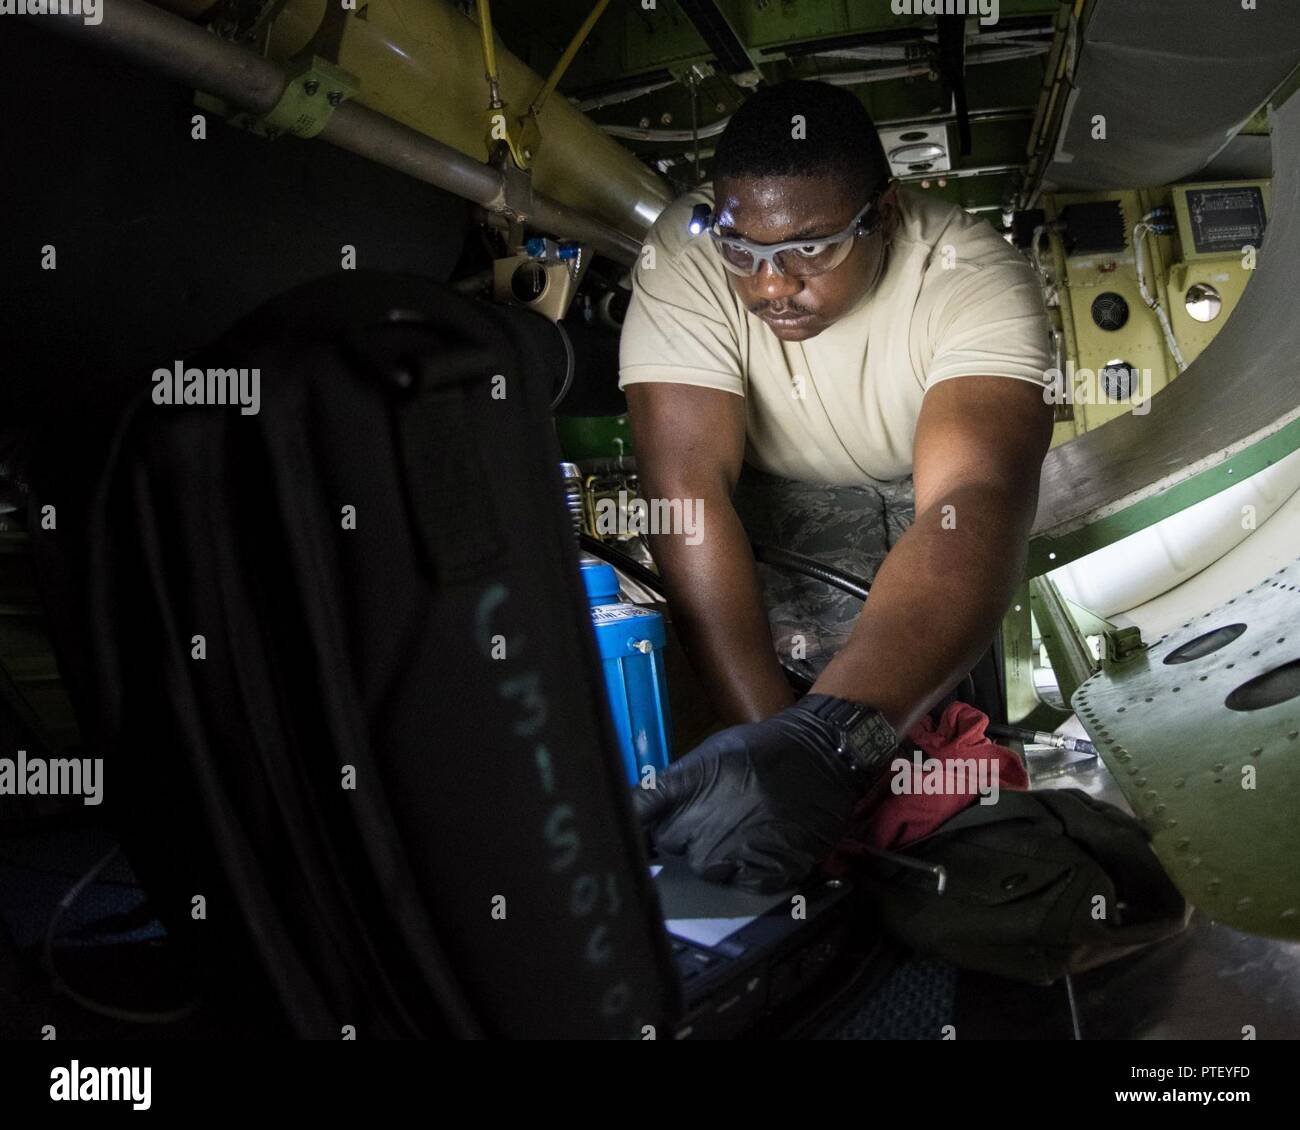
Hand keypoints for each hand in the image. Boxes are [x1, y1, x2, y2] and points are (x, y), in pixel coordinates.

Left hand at [633, 698, 864, 892]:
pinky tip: (763, 844)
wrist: (823, 753)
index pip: (638, 810)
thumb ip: (676, 786)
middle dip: (686, 836)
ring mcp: (737, 846)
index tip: (623, 838)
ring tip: (745, 827)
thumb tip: (639, 814)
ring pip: (704, 869)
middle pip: (671, 845)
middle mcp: (708, 816)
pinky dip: (749, 871)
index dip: (631, 826)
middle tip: (718, 816)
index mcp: (690, 782)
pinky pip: (740, 883)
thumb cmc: (765, 752)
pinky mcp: (766, 868)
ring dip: (717, 857)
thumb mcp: (713, 754)